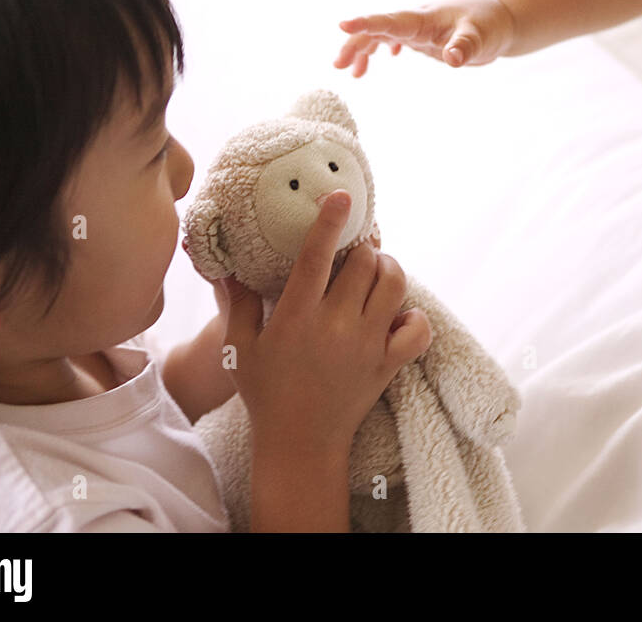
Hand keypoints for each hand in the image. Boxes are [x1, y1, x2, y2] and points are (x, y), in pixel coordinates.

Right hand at [218, 190, 432, 450]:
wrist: (300, 445)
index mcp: (297, 317)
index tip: (341, 196)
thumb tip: (224, 264)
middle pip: (365, 263)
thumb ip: (236, 302)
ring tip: (374, 270)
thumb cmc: (265, 393)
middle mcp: (336, 326)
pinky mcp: (388, 364)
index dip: (330, 222)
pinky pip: (418, 329)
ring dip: (388, 268)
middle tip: (356, 245)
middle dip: (363, 245)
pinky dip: (414, 316)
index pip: (317, 258)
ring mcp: (367, 345)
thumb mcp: (240, 348)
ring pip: (395, 285)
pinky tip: (397, 313)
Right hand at [333, 0, 515, 76]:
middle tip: (339, 66)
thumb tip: (452, 58)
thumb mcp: (480, 37)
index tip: (342, 25)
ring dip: (363, 50)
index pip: (390, 20)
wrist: (501, 19)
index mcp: (424, 18)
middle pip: (377, 29)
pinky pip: (392, 39)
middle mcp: (415, 21)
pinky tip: (372, 64)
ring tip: (354, 74)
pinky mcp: (422, 37)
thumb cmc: (490, 25)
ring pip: (381, 35)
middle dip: (356, 44)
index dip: (366, 23)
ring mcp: (417, 29)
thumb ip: (465, 46)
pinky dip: (378, 49)